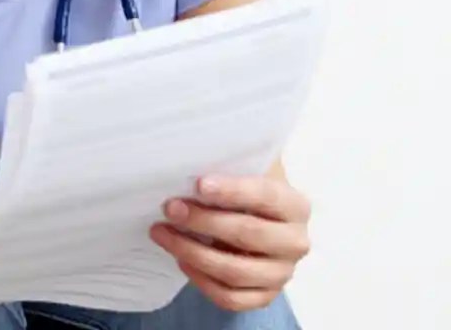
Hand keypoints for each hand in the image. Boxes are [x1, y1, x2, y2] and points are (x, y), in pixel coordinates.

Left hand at [150, 175, 311, 312]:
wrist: (258, 223)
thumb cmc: (244, 194)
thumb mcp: (245, 172)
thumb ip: (228, 166)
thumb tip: (189, 159)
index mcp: (295, 206)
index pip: (265, 196)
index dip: (232, 191)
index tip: (198, 184)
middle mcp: (295, 242)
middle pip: (248, 235)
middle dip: (203, 221)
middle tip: (170, 208)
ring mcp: (282, 273)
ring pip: (235, 271)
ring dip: (192, 252)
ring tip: (162, 233)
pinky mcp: (265, 296)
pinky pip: (231, 298)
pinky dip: (201, 280)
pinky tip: (181, 260)